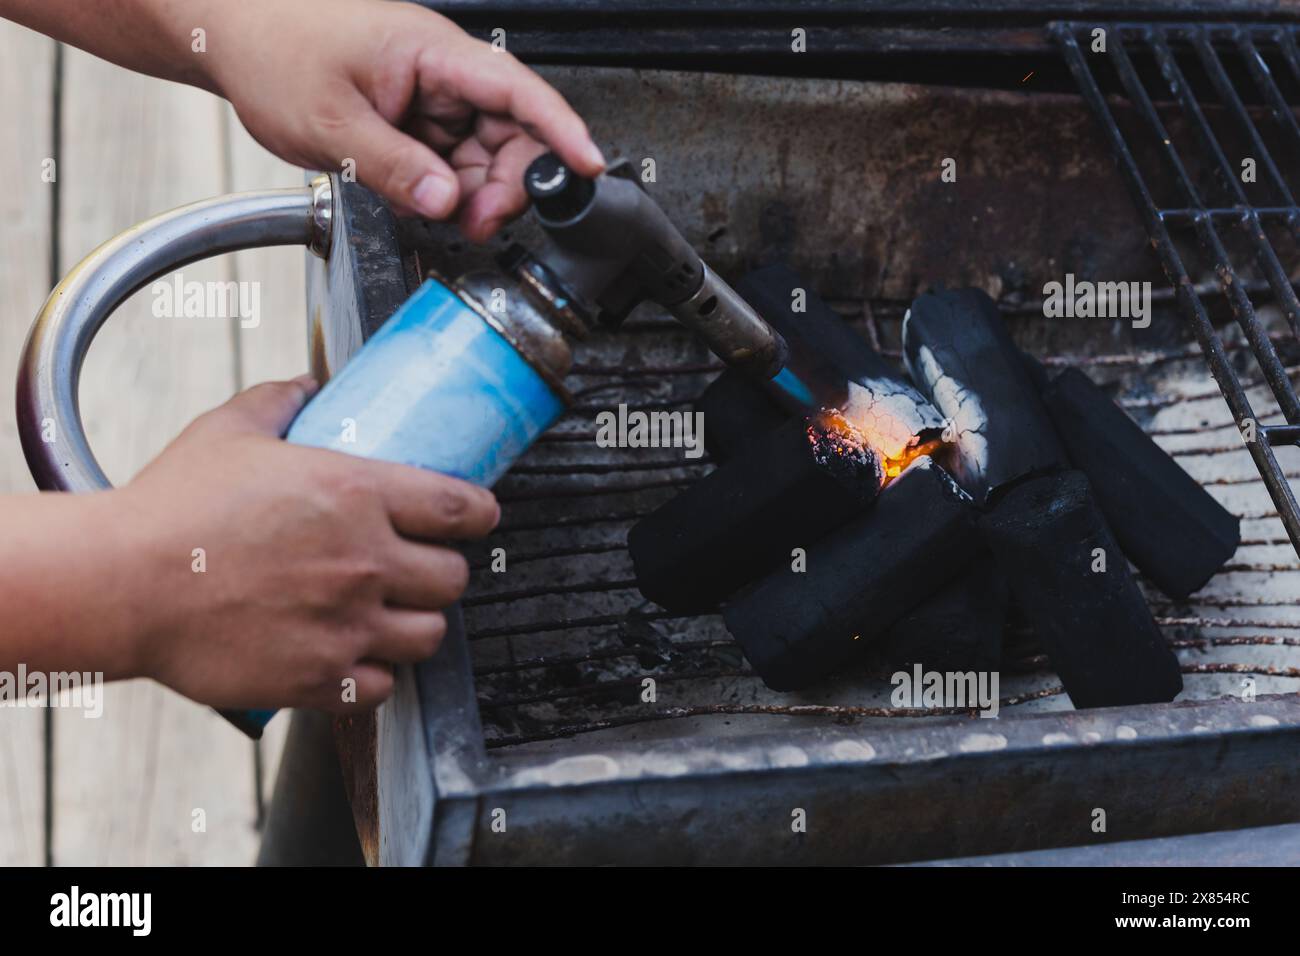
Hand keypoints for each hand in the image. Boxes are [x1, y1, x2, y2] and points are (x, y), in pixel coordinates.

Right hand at [114, 376, 498, 711]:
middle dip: (442, 572)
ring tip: (393, 615)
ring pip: (430, 635)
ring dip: (417, 624)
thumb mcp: (230, 431)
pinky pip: (383, 686)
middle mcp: (366, 560)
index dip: (479, 514)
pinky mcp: (321, 676)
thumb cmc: (172, 506)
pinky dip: (375, 674)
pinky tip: (355, 656)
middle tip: (419, 569)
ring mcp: (347, 623)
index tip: (477, 517)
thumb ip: (279, 401)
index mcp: (357, 493)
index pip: (462, 508)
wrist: (121, 583)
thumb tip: (308, 385)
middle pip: (453, 578)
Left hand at [201, 0, 605, 239]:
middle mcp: (440, 71)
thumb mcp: (330, 120)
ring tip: (444, 217)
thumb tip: (447, 202)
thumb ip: (394, 166)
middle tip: (477, 223)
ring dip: (472, 193)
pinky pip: (448, 159)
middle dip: (505, 183)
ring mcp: (428, 94)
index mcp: (431, 52)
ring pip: (481, 153)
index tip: (588, 167)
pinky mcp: (413, 117)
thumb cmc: (273, 46)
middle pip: (510, 131)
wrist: (231, 32)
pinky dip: (443, 188)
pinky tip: (422, 200)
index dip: (560, 131)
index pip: (517, 89)